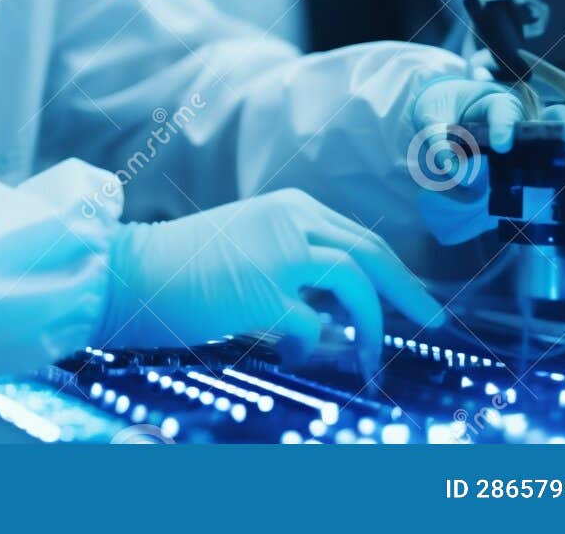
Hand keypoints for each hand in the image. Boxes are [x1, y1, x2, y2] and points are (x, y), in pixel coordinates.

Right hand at [97, 188, 445, 375]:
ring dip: (373, 325)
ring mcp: (277, 251)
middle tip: (434, 322)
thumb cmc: (180, 267)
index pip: (359, 236)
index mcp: (288, 206)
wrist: (130, 272)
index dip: (394, 271)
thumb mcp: (245, 245)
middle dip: (409, 292)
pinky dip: (313, 346)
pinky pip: (312, 325)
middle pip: (373, 252)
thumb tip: (333, 311)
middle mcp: (289, 219)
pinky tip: (296, 355)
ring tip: (371, 357)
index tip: (414, 299)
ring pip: (357, 282)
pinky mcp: (262, 288)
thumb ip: (291, 261)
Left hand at [409, 76, 564, 186]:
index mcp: (491, 99)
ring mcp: (523, 135)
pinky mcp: (522, 154)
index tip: (502, 144)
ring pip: (550, 136)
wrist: (441, 107)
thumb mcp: (429, 116)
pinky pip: (542, 156)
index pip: (502, 109)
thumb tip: (450, 169)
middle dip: (563, 124)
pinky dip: (558, 162)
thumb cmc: (439, 106)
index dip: (504, 126)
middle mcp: (515, 116)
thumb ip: (437, 139)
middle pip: (543, 118)